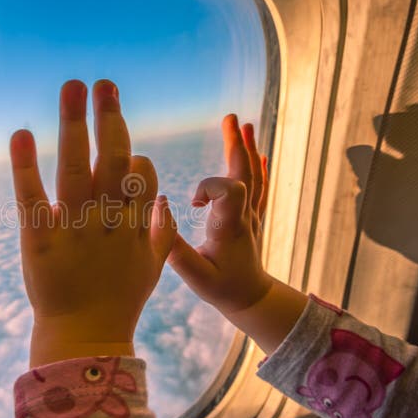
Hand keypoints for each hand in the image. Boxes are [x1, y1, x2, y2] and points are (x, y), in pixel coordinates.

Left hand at [9, 80, 176, 367]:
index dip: (132, 157)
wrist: (84, 338)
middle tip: (105, 83)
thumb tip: (161, 196)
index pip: (138, 177)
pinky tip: (23, 134)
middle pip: (110, 162)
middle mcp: (105, 222)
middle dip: (109, 120)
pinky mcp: (38, 241)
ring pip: (75, 170)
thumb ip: (160, 231)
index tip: (124, 151)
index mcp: (133, 226)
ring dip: (74, 125)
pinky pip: (32, 199)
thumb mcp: (153, 267)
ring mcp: (72, 230)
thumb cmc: (120, 300)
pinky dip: (26, 166)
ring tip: (73, 87)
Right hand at [168, 114, 272, 313]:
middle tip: (230, 117)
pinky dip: (260, 169)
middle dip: (236, 144)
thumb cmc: (221, 288)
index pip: (229, 190)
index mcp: (229, 227)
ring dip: (247, 149)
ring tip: (243, 124)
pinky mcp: (252, 218)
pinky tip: (260, 154)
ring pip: (253, 177)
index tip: (192, 202)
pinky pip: (260, 189)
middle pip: (244, 173)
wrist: (250, 299)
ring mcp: (251, 215)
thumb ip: (173, 247)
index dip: (209, 186)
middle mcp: (243, 216)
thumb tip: (157, 212)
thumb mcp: (193, 275)